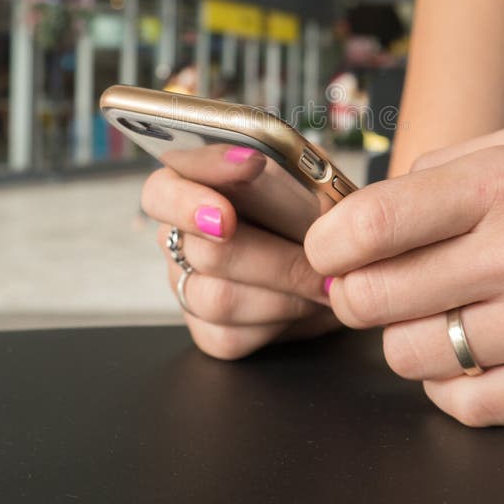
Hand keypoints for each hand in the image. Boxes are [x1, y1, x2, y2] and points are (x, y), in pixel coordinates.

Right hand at [141, 147, 339, 359]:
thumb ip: (284, 171)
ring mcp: (187, 285)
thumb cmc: (314, 209)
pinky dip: (279, 320)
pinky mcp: (207, 330)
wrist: (340, 264)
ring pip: (218, 298)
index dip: (202, 182)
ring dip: (282, 289)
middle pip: (204, 250)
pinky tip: (303, 302)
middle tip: (316, 251)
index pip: (164, 189)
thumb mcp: (308, 177)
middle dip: (272, 254)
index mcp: (189, 187)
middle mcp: (179, 237)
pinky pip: (230, 335)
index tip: (250, 168)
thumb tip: (262, 171)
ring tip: (321, 278)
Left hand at [305, 126, 503, 425]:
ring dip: (401, 337)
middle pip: (374, 298)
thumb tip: (363, 215)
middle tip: (369, 283)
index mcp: (498, 187)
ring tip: (432, 312)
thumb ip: (434, 172)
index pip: (371, 224)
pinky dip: (446, 382)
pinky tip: (466, 349)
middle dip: (352, 294)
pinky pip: (463, 403)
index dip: (327, 244)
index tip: (327, 250)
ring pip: (407, 357)